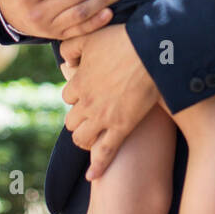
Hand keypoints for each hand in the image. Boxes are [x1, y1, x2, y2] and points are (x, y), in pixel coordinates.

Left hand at [58, 25, 159, 179]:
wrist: (151, 51)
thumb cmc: (123, 40)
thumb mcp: (90, 36)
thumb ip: (70, 47)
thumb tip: (63, 60)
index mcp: (79, 81)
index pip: (68, 96)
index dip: (77, 94)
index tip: (88, 92)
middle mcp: (87, 103)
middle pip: (72, 120)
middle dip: (79, 118)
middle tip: (92, 114)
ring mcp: (103, 118)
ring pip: (82, 138)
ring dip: (85, 137)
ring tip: (93, 135)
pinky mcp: (121, 128)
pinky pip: (105, 153)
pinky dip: (97, 166)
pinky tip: (93, 176)